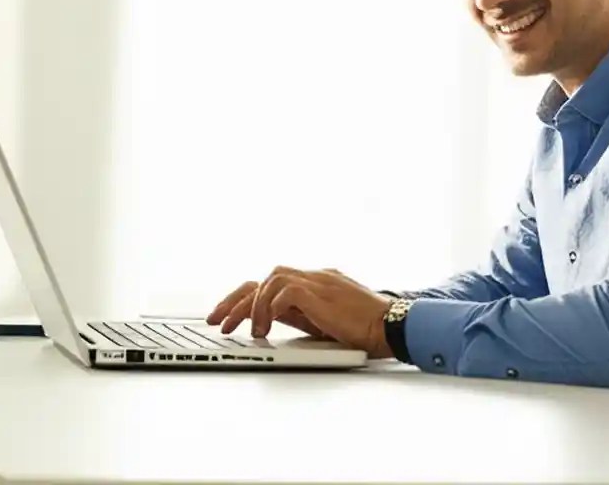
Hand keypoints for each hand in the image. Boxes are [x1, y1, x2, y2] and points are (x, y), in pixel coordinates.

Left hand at [205, 266, 393, 357]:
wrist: (393, 326)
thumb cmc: (365, 330)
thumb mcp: (326, 323)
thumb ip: (301, 317)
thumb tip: (270, 324)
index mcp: (314, 284)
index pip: (270, 282)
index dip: (243, 299)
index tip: (224, 318)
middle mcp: (314, 277)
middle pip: (263, 278)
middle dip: (235, 300)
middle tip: (215, 322)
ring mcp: (318, 281)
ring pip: (270, 279)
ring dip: (253, 306)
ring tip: (251, 331)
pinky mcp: (322, 291)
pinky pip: (285, 290)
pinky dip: (270, 307)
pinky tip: (268, 327)